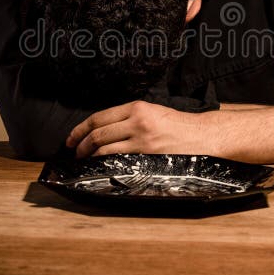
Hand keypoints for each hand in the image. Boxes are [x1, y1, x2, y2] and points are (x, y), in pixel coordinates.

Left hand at [66, 101, 208, 157]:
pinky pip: (118, 160)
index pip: (99, 117)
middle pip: (97, 133)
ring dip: (89, 156)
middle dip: (80, 144)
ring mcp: (141, 140)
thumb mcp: (153, 112)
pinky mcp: (147, 155)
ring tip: (85, 160)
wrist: (202, 136)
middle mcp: (137, 121)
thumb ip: (130, 117)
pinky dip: (105, 164)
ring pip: (104, 147)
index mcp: (137, 107)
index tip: (71, 138)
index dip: (80, 129)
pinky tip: (101, 166)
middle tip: (74, 152)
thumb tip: (105, 129)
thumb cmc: (179, 125)